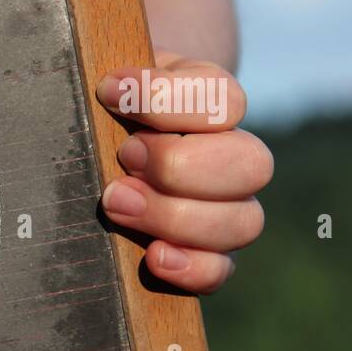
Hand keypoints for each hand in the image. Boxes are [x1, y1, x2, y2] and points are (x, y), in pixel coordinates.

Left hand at [96, 51, 271, 293]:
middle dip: (179, 165)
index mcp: (212, 105)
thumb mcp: (113, 80)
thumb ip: (121, 82)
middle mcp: (232, 158)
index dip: (165, 98)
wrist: (100, 142)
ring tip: (116, 202)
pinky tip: (154, 256)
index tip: (108, 91)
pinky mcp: (205, 254)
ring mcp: (226, 210)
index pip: (223, 100)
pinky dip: (191, 267)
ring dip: (175, 215)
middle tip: (123, 157)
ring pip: (244, 222)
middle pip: (251, 166)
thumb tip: (116, 87)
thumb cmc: (105, 107)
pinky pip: (219, 270)